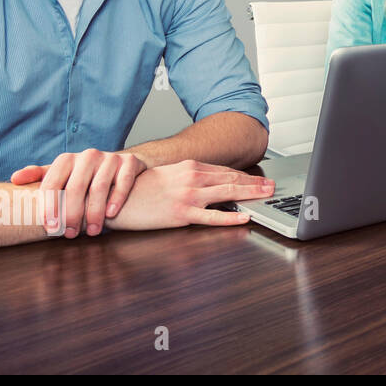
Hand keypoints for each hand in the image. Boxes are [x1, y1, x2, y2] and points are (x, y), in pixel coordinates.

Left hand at [11, 149, 146, 238]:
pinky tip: (111, 214)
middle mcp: (88, 155)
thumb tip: (14, 179)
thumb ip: (39, 177)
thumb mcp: (61, 175)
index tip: (50, 227)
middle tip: (69, 235)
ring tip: (91, 232)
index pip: (53, 184)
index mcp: (66, 159)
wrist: (121, 167)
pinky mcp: (129, 162)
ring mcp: (110, 157)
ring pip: (99, 187)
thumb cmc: (85, 177)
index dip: (49, 207)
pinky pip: (123, 181)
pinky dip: (117, 198)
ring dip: (94, 213)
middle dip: (72, 214)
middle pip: (76, 188)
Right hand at [104, 161, 274, 231]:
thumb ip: (188, 177)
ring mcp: (188, 195)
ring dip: (251, 194)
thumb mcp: (167, 176)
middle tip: (272, 187)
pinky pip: (212, 216)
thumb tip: (208, 183)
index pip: (225, 171)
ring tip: (267, 196)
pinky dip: (231, 216)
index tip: (259, 179)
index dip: (245, 176)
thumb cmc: (137, 189)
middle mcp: (192, 177)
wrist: (112, 197)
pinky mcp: (181, 214)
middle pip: (232, 179)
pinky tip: (244, 217)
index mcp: (189, 167)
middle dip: (255, 183)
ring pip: (228, 193)